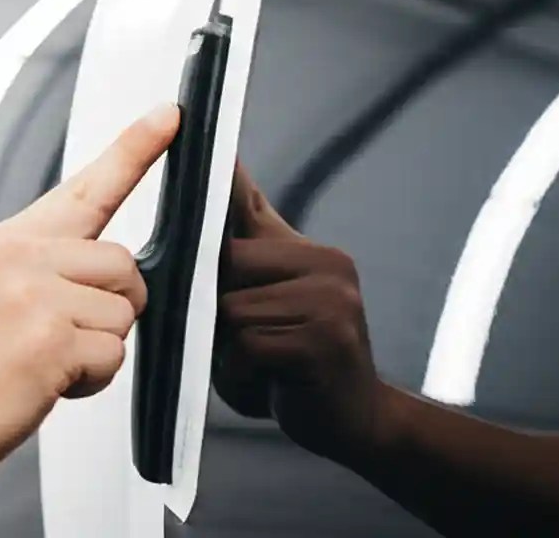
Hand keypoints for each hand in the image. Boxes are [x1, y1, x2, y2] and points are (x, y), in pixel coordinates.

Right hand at [0, 104, 179, 484]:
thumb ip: (41, 267)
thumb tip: (101, 270)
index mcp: (8, 241)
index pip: (85, 186)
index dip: (135, 148)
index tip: (169, 116)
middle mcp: (20, 256)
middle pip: (123, 264)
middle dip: (111, 308)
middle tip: (63, 338)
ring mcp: (34, 294)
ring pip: (123, 313)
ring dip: (96, 350)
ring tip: (41, 364)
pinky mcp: (50, 337)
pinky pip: (112, 356)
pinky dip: (90, 382)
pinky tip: (43, 384)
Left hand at [214, 164, 386, 461]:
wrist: (358, 421)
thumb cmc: (296, 365)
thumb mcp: (270, 304)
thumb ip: (243, 261)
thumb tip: (208, 206)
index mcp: (311, 252)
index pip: (248, 204)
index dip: (222, 178)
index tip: (200, 137)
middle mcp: (327, 265)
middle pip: (225, 265)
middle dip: (215, 309)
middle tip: (244, 345)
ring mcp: (331, 300)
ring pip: (231, 311)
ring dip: (230, 352)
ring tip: (263, 369)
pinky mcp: (323, 340)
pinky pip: (247, 347)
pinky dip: (243, 374)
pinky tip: (273, 384)